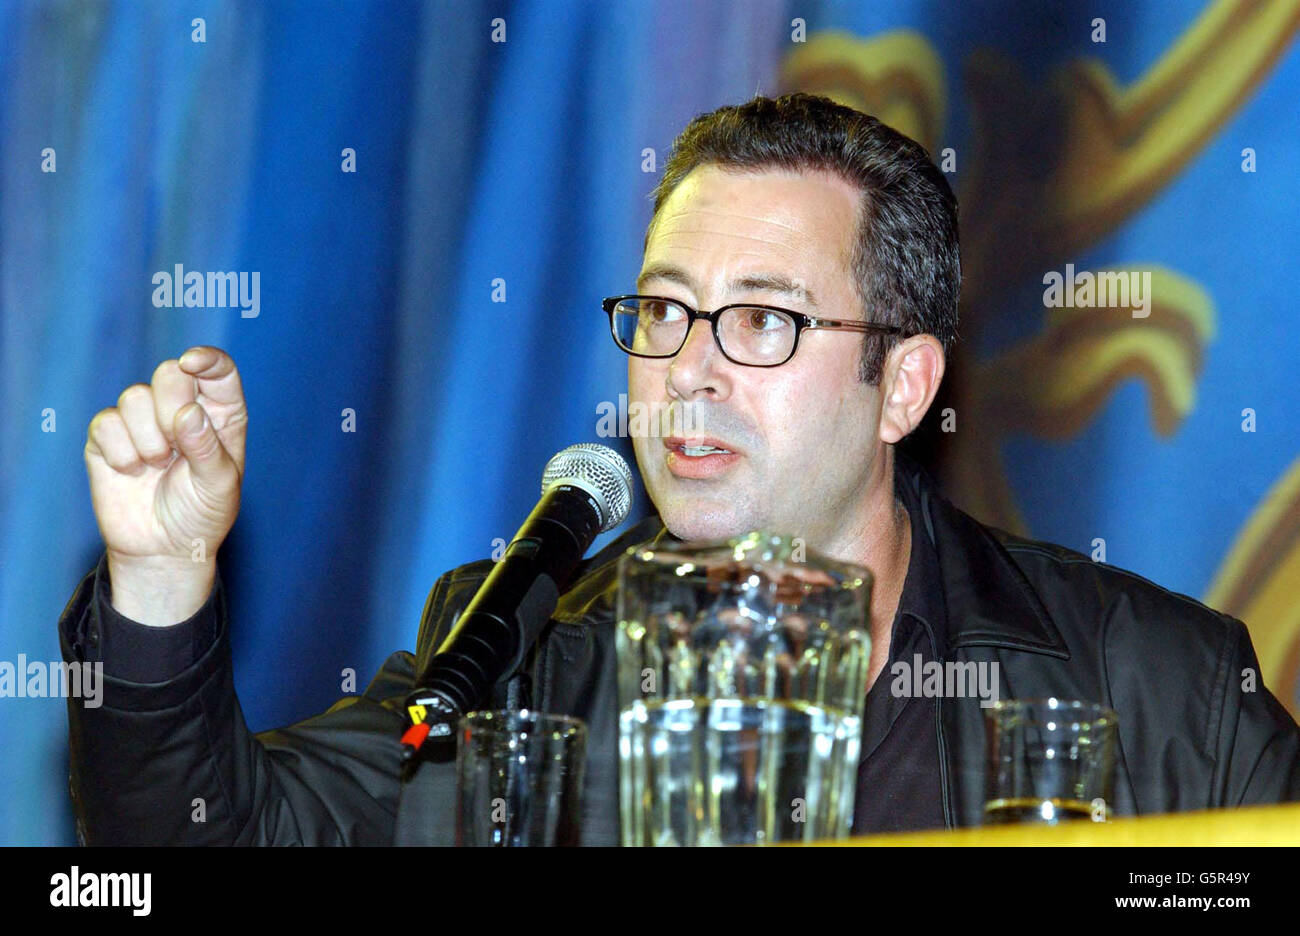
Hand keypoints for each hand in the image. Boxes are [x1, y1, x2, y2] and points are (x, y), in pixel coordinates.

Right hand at [84, 347, 247, 624]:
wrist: (163, 549)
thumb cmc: (202, 514)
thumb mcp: (219, 487)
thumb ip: (208, 449)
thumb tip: (188, 413)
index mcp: (219, 415)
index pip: (218, 371)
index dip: (206, 359)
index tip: (192, 363)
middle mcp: (181, 410)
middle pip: (170, 373)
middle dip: (171, 405)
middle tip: (176, 446)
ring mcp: (143, 421)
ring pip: (134, 396)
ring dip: (148, 438)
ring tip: (158, 466)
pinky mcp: (108, 438)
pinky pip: (106, 423)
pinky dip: (121, 452)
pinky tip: (133, 472)